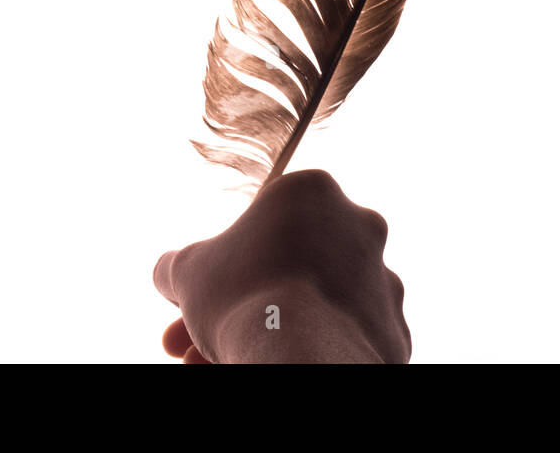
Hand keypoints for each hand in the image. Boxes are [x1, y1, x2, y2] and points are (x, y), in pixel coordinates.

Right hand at [153, 169, 410, 362]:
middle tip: (198, 339)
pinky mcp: (393, 329)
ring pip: (315, 305)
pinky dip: (313, 351)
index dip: (224, 264)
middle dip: (241, 302)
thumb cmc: (243, 297)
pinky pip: (342, 338)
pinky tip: (272, 367)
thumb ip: (176, 264)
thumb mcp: (188, 272)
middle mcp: (357, 225)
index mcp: (311, 192)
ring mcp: (382, 279)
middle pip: (287, 268)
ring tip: (224, 361)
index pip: (262, 224)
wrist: (303, 356)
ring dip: (272, 329)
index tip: (202, 295)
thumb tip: (166, 271)